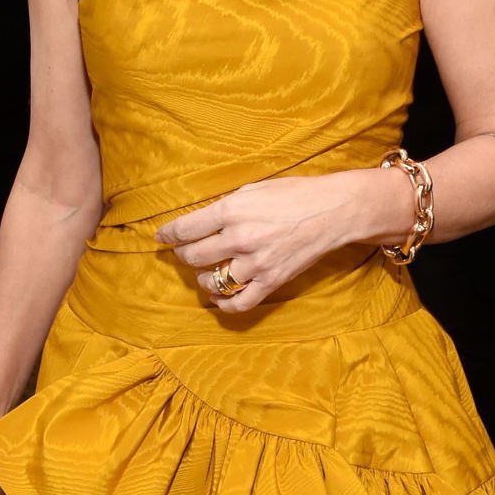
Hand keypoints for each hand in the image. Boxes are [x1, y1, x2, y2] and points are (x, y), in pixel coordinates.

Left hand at [155, 170, 363, 312]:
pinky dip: (224, 304)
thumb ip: (226, 207)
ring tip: (204, 273)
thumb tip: (199, 222)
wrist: (333, 210)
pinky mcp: (271, 281)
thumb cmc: (294, 194)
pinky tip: (218, 298)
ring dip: (202, 278)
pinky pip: (239, 302)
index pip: (186, 228)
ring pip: (212, 280)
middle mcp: (240, 238)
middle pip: (193, 256)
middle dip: (183, 255)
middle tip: (184, 252)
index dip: (168, 235)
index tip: (161, 238)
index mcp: (232, 210)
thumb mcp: (254, 190)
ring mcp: (255, 263)